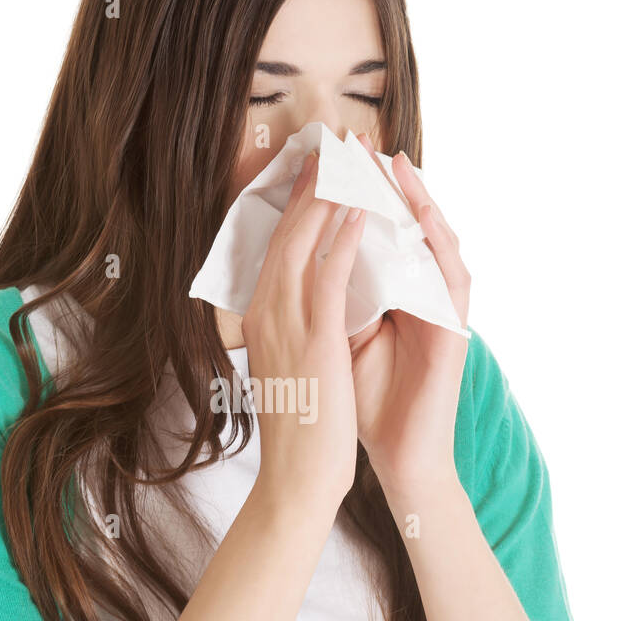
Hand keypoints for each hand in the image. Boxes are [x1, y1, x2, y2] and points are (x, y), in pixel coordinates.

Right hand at [241, 150, 367, 517]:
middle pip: (287, 229)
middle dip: (312, 181)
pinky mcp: (314, 338)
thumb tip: (301, 309)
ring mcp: (286, 323)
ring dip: (329, 193)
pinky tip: (360, 208)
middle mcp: (265, 311)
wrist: (296, 478)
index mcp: (259, 317)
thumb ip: (290, 331)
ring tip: (349, 155)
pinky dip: (342, 237)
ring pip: (305, 239)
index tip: (316, 166)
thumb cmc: (298, 431)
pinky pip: (329, 273)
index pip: (277, 243)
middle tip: (332, 141)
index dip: (297, 201)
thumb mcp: (287, 368)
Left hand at [348, 135, 470, 494]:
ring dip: (416, 200)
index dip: (351, 197)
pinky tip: (420, 215)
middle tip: (361, 142)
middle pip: (404, 226)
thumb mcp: (334, 339)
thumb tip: (294, 261)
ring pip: (433, 240)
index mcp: (388, 295)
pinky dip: (436, 243)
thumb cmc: (363, 404)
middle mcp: (418, 295)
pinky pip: (450, 276)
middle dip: (383, 184)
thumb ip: (326, 299)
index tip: (325, 160)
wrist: (394, 457)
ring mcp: (439, 309)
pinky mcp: (455, 329)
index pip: (372, 234)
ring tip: (395, 163)